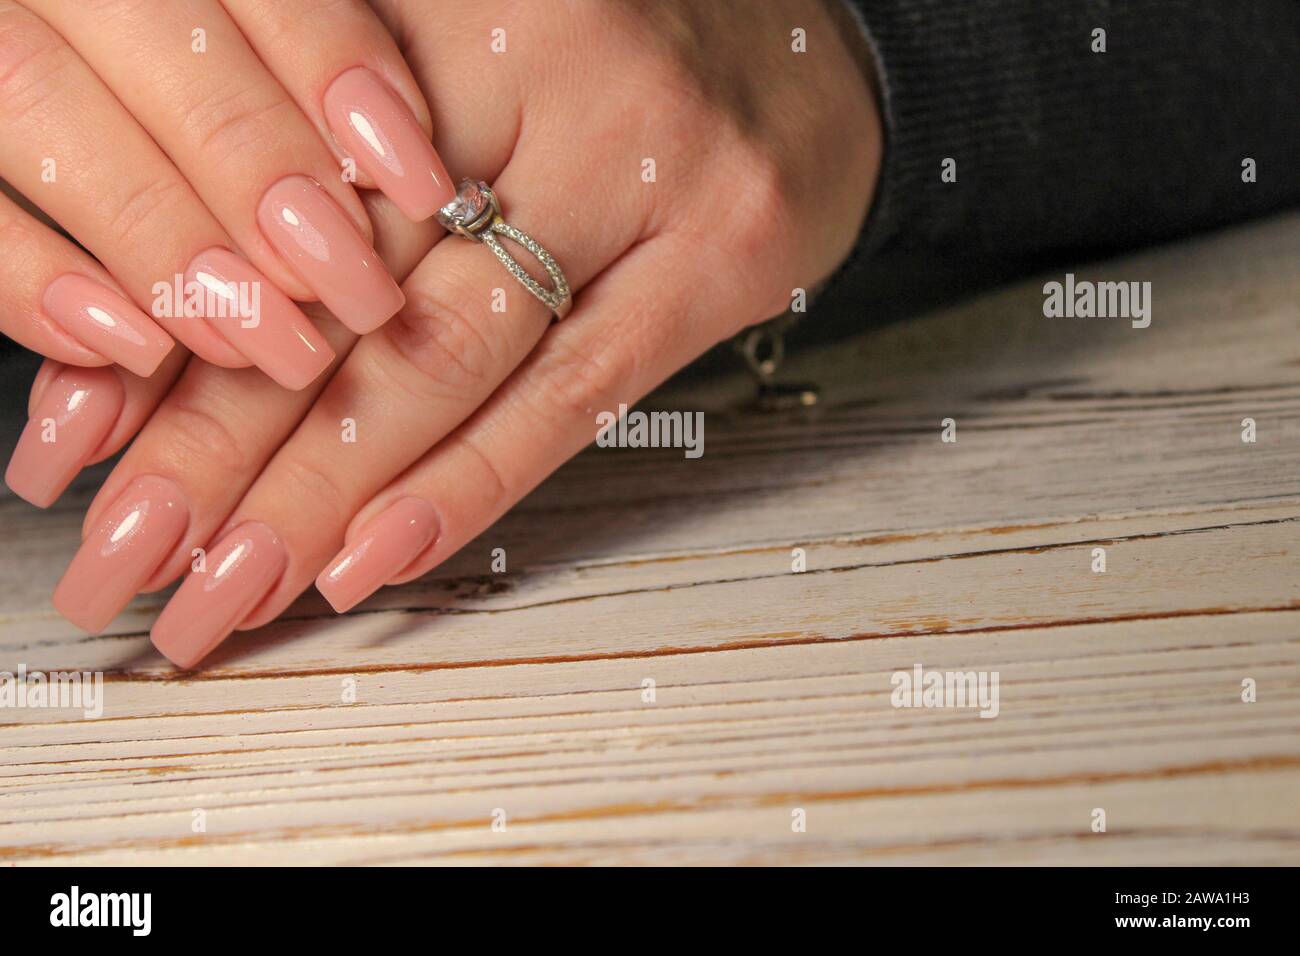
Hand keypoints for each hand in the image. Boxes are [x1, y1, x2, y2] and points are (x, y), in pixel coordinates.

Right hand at [0, 0, 454, 386]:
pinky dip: (37, 283)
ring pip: (37, 99)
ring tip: (262, 342)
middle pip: (156, 41)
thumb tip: (409, 188)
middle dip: (262, 176)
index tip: (419, 187)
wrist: (10, 58)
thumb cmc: (180, 92)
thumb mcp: (244, 62)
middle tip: (352, 290)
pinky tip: (134, 348)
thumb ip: (294, 95)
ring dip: (166, 240)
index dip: (340, 78)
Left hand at [36, 0, 881, 664]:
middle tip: (125, 559)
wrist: (810, 62)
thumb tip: (151, 339)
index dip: (164, 329)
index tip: (78, 449)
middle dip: (219, 440)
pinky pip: (575, 393)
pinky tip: (369, 559)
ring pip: (449, 352)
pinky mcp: (720, 255)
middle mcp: (539, 65)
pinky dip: (467, 484)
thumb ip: (319, 182)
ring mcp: (644, 162)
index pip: (267, 194)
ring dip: (323, 489)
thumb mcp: (447, 78)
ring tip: (225, 592)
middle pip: (343, 282)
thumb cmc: (607, 71)